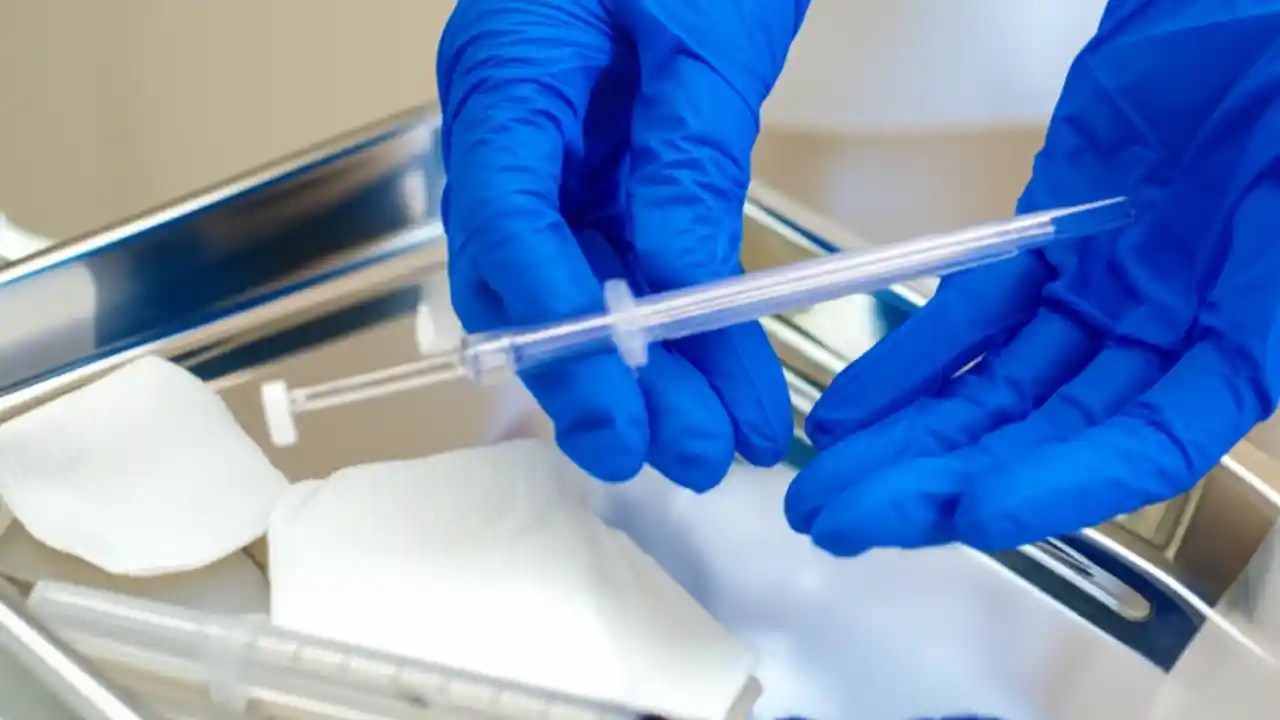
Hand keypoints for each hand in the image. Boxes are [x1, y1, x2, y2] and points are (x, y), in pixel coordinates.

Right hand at [437, 0, 807, 489]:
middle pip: (534, 278)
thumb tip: (678, 283)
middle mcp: (521, 130)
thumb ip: (684, 160)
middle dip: (602, 376)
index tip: (608, 379)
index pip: (499, 211)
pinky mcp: (626, 175)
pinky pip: (647, 267)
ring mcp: (570, 158)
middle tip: (666, 450)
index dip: (546, 304)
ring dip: (659, 375)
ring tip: (721, 443)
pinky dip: (694, 328)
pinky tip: (736, 389)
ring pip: (595, 292)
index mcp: (507, 71)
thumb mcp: (698, 32)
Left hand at [786, 2, 1279, 554]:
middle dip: (937, 483)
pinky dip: (905, 364)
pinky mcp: (1043, 244)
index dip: (1063, 485)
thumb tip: (1234, 365)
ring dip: (903, 440)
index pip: (1145, 445)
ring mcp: (1100, 294)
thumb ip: (1269, 299)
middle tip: (841, 521)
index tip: (973, 510)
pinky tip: (848, 411)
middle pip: (1042, 436)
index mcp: (1245, 340)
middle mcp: (1167, 337)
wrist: (1242, 7)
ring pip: (992, 389)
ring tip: (821, 487)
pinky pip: (967, 315)